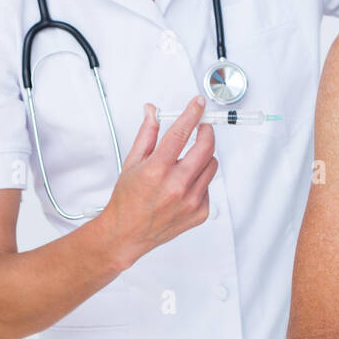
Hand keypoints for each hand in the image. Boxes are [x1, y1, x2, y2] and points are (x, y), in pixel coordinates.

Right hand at [98, 95, 218, 269]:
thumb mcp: (132, 162)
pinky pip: (209, 186)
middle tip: (202, 128)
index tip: (199, 104)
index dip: (192, 114)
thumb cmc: (127, 200)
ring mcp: (191, 201)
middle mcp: (176, 185)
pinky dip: (200, 180)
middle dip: (206, 132)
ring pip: (212, 165)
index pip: (181, 133)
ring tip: (186, 162)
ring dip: (203, 158)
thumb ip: (146, 134)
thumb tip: (152, 111)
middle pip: (206, 147)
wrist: (127, 234)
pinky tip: (183, 185)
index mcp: (157, 170)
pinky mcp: (200, 212)